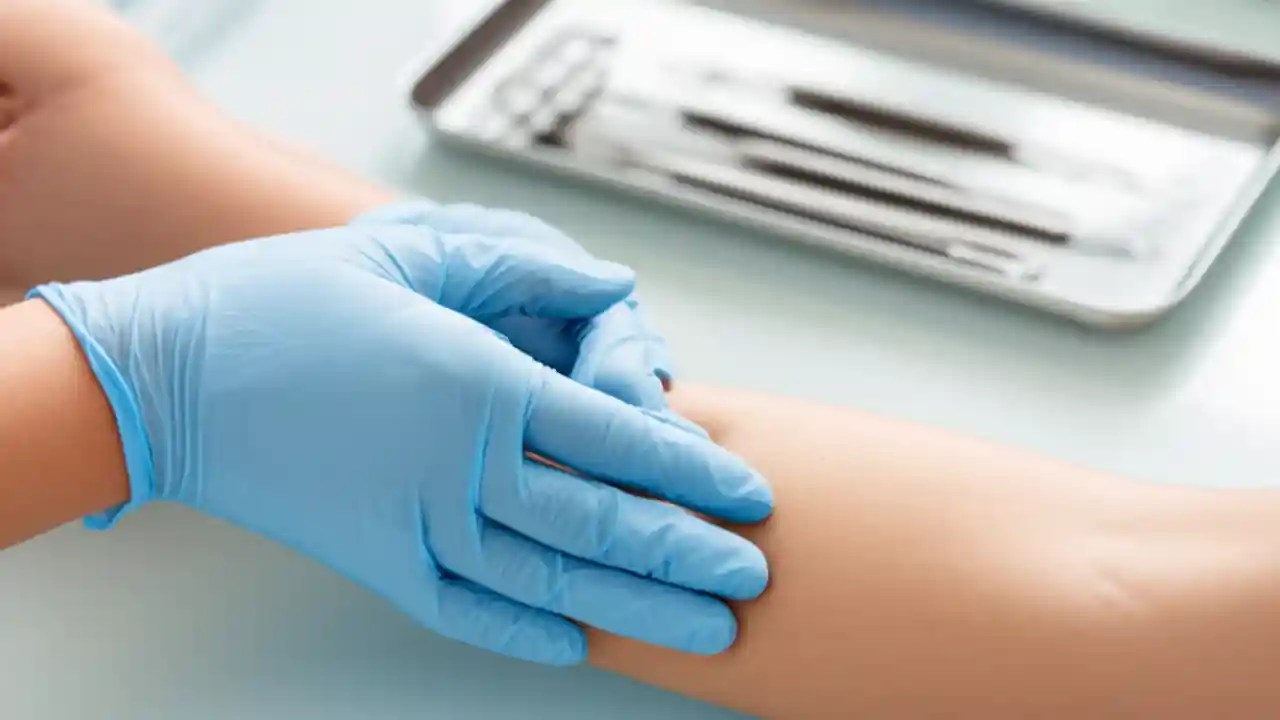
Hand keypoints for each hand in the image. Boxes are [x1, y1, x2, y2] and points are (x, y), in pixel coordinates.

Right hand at [32, 222, 772, 664]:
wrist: (169, 376)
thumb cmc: (290, 302)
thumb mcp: (414, 254)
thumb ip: (527, 268)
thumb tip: (618, 286)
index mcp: (481, 384)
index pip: (618, 437)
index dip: (694, 470)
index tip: (748, 495)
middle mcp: (462, 466)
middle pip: (603, 522)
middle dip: (688, 553)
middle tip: (753, 577)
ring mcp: (419, 526)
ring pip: (553, 580)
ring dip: (639, 609)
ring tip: (708, 632)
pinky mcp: (378, 563)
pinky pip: (470, 611)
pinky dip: (529, 632)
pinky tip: (581, 645)